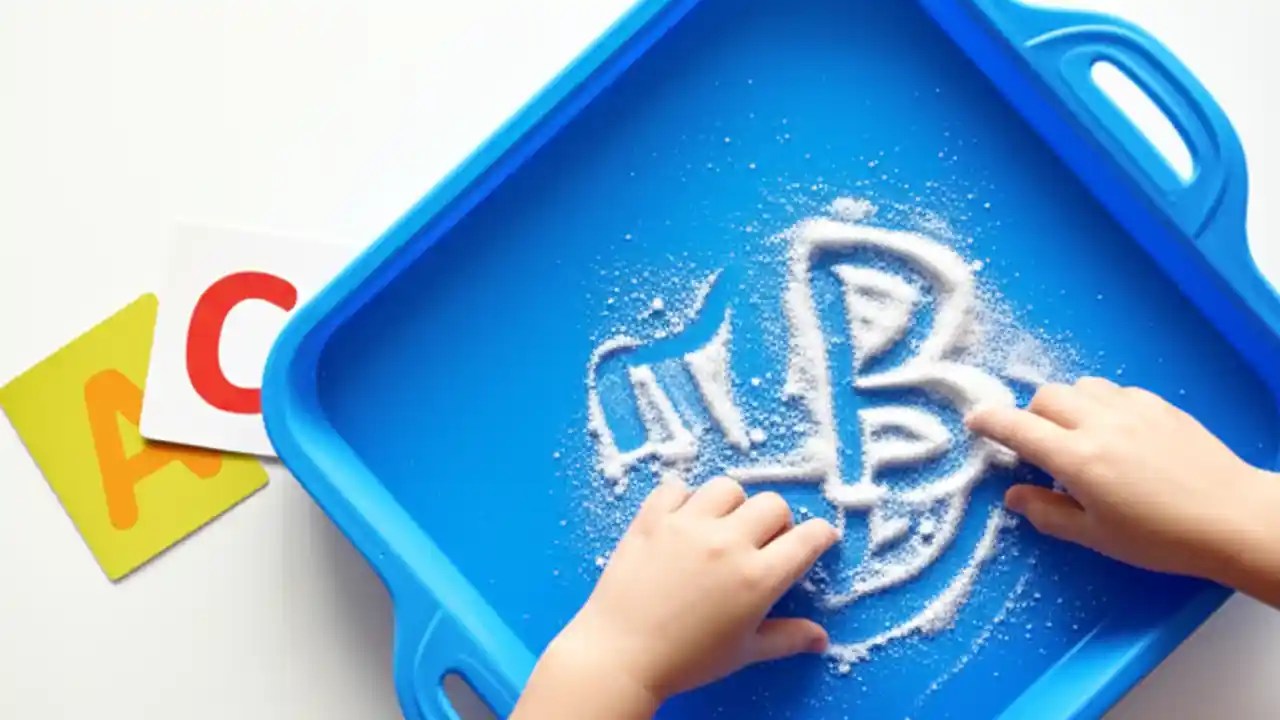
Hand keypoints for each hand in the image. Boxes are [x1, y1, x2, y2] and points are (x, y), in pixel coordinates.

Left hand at [512, 477, 838, 718]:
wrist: (620, 655)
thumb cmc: (686, 660)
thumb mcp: (744, 653)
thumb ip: (786, 639)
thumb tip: (821, 639)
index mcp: (758, 579)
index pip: (808, 538)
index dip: (820, 536)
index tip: (815, 540)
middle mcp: (727, 543)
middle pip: (773, 505)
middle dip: (776, 523)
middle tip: (761, 544)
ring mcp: (688, 525)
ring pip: (727, 488)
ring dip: (732, 505)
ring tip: (720, 528)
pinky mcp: (652, 518)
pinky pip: (676, 487)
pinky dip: (683, 499)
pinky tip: (681, 522)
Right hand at [966, 377, 1279, 594]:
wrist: (1233, 518)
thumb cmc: (1161, 537)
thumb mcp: (1096, 536)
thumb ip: (1048, 513)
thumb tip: (1013, 496)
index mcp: (1077, 459)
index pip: (1016, 427)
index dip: (989, 421)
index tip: (975, 421)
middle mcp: (1099, 423)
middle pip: (1045, 397)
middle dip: (1031, 416)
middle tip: (1041, 447)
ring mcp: (1131, 408)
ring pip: (1080, 387)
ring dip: (1067, 406)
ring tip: (1079, 436)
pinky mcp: (1159, 404)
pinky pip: (1114, 391)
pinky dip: (1102, 405)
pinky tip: (1117, 434)